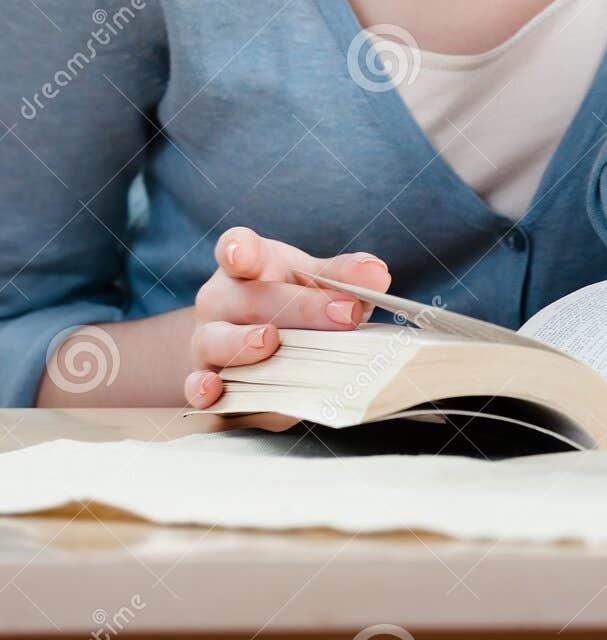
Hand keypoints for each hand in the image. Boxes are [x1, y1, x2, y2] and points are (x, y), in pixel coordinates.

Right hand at [184, 225, 390, 430]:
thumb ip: (342, 276)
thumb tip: (377, 274)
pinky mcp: (203, 379)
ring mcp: (207, 340)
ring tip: (270, 342)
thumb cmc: (283, 301)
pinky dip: (205, 390)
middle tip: (344, 314)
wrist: (243, 341)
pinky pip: (197, 387)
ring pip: (216, 340)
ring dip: (243, 343)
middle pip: (250, 299)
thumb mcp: (311, 280)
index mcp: (247, 265)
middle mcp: (220, 299)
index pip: (238, 248)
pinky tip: (215, 390)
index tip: (242, 255)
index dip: (239, 250)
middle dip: (299, 307)